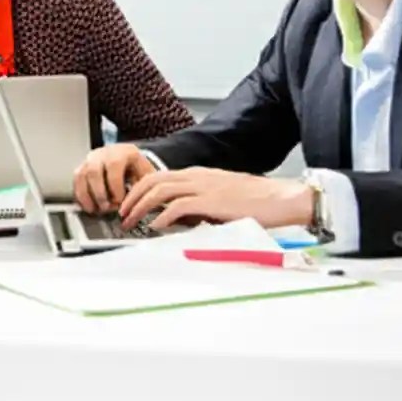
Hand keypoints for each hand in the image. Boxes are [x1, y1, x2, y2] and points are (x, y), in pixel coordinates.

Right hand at [71, 144, 155, 213]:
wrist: (131, 160)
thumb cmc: (139, 170)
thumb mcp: (147, 175)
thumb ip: (143, 187)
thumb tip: (137, 206)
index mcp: (124, 152)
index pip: (114, 165)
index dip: (115, 186)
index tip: (120, 202)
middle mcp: (105, 152)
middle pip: (94, 171)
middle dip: (99, 193)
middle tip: (106, 208)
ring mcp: (92, 159)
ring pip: (82, 175)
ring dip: (87, 196)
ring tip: (95, 210)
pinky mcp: (83, 167)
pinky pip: (76, 181)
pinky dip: (80, 196)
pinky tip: (88, 206)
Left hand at [119, 167, 312, 230]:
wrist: (280, 198)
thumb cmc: (255, 200)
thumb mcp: (221, 197)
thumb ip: (199, 203)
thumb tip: (181, 218)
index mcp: (198, 174)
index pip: (159, 175)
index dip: (140, 189)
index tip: (130, 204)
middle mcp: (196, 176)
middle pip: (152, 179)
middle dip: (132, 196)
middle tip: (122, 213)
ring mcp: (202, 186)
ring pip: (159, 190)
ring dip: (140, 206)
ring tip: (131, 221)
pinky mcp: (210, 201)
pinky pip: (177, 206)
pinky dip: (162, 216)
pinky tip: (155, 227)